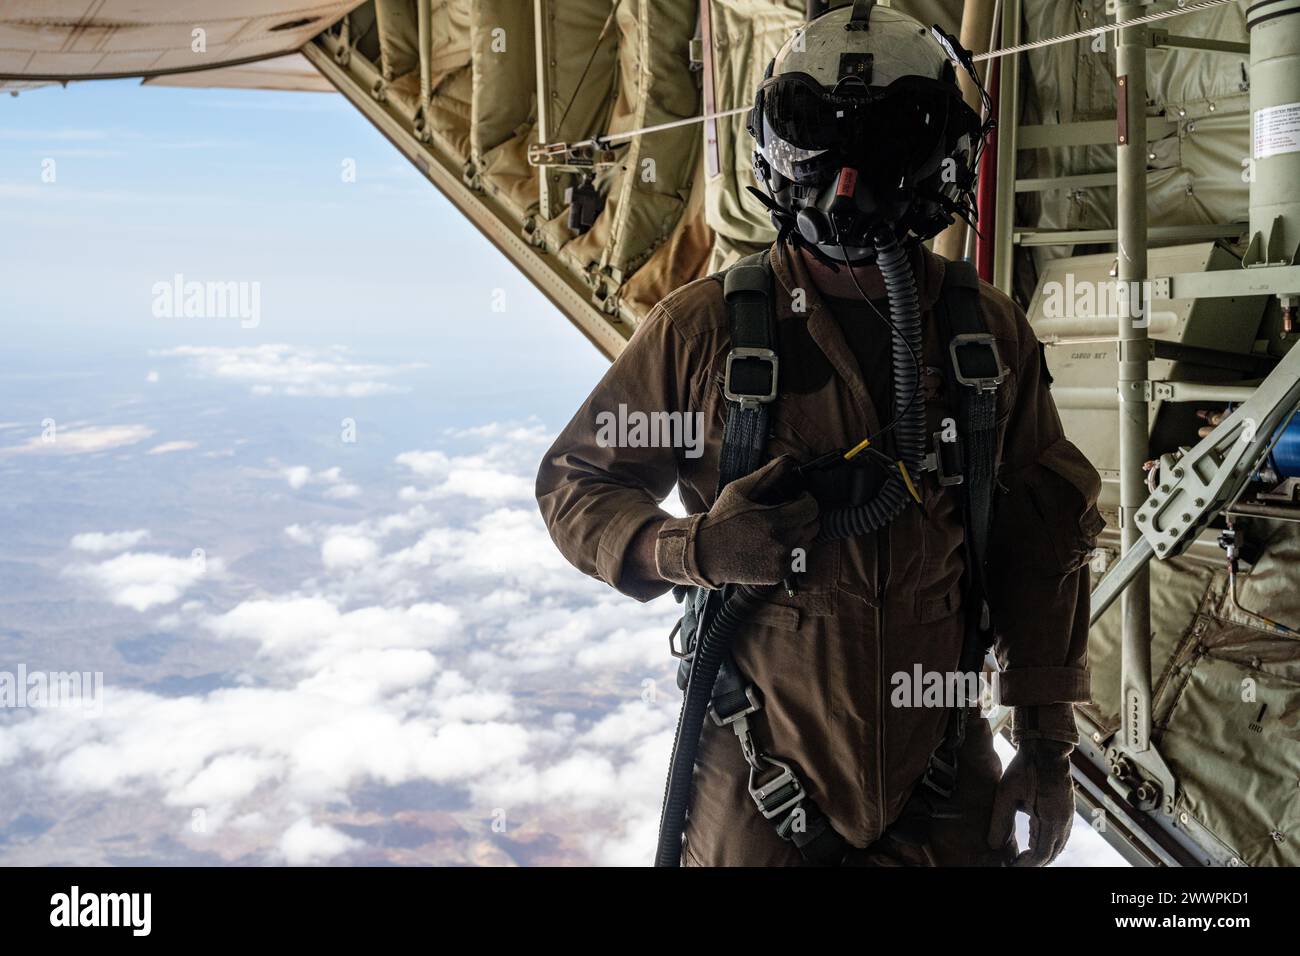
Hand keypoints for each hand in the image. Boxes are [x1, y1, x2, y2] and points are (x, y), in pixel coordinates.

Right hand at [656, 454, 819, 587]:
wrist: (705, 553)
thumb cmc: (721, 519)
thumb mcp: (739, 490)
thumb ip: (766, 475)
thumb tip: (786, 461)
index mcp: (774, 521)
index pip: (812, 508)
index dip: (808, 499)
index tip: (799, 497)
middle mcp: (781, 543)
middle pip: (813, 526)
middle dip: (806, 515)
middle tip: (792, 510)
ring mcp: (781, 562)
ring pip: (809, 543)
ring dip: (802, 532)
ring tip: (785, 526)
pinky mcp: (777, 575)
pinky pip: (799, 559)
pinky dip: (794, 549)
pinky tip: (778, 542)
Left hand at [987, 739, 1073, 866]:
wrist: (1045, 748)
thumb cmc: (1026, 768)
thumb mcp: (1007, 793)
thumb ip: (1000, 820)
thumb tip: (993, 845)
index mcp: (1051, 819)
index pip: (1041, 853)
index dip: (1027, 864)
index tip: (1012, 866)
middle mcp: (1064, 821)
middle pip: (1052, 853)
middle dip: (1035, 863)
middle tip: (1016, 865)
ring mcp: (1068, 816)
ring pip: (1058, 845)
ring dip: (1043, 855)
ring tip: (1024, 859)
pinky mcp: (1066, 810)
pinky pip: (1060, 834)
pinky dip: (1049, 843)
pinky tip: (1035, 843)